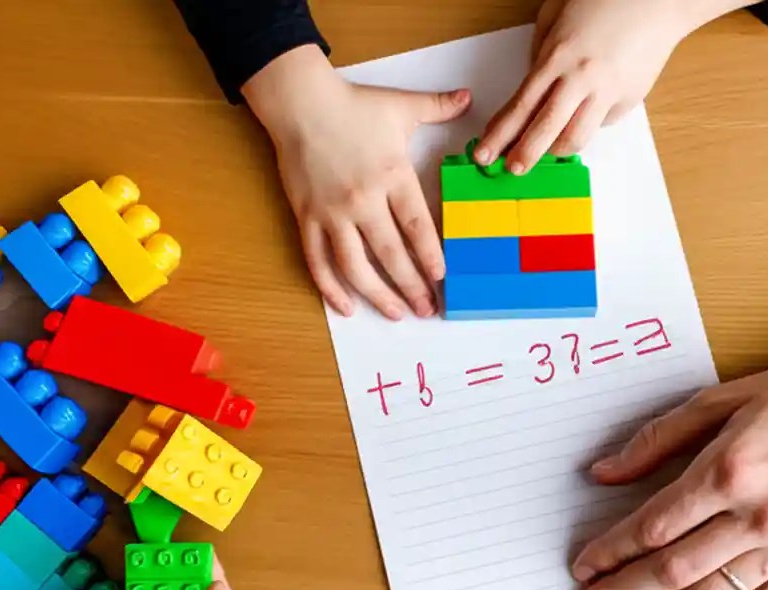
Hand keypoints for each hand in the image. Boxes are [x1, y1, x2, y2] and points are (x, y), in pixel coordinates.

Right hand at [243, 44, 471, 319]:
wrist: (299, 102)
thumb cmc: (352, 105)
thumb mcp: (401, 105)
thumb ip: (437, 107)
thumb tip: (467, 97)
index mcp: (392, 176)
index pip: (416, 226)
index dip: (430, 255)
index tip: (442, 278)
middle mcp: (363, 200)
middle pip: (391, 254)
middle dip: (412, 286)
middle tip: (428, 309)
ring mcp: (332, 213)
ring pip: (356, 266)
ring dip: (378, 295)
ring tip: (396, 314)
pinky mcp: (307, 217)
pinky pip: (318, 260)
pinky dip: (331, 288)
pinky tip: (347, 307)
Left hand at [476, 0, 692, 171]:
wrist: (657, 1)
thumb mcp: (556, 14)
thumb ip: (540, 51)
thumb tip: (533, 84)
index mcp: (558, 57)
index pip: (521, 107)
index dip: (500, 135)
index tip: (485, 153)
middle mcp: (581, 79)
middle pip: (545, 130)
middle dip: (524, 155)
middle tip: (512, 169)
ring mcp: (608, 93)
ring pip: (577, 137)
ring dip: (557, 150)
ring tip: (547, 152)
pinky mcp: (629, 100)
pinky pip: (602, 122)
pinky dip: (589, 123)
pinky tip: (586, 113)